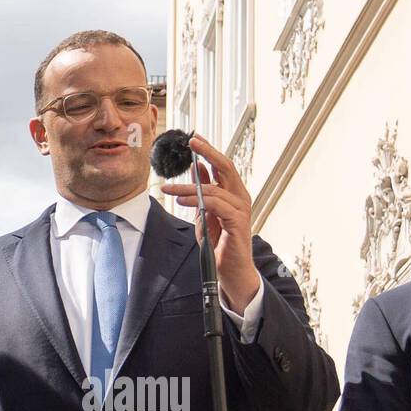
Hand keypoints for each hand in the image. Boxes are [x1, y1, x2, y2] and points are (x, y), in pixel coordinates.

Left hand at [159, 134, 257, 312]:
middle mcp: (240, 197)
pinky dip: (197, 201)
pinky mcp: (238, 223)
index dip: (209, 151)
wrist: (231, 271)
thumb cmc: (219, 244)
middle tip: (191, 142)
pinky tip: (182, 201)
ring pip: (213, 189)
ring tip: (169, 189)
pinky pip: (216, 205)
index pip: (222, 165)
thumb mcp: (205, 213)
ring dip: (188, 188)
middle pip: (225, 167)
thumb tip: (195, 168)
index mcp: (233, 193)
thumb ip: (202, 191)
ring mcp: (241, 209)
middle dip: (207, 152)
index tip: (194, 139)